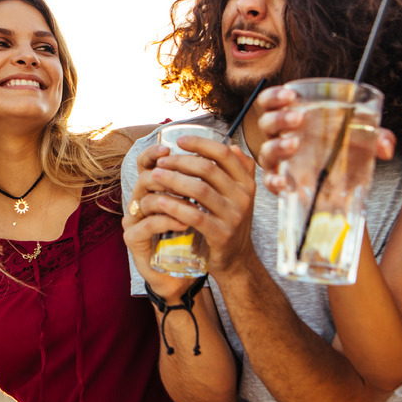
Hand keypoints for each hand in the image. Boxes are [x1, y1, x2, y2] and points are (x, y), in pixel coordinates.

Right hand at [123, 142, 200, 301]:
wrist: (178, 273)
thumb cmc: (190, 237)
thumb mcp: (200, 206)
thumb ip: (209, 180)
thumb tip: (232, 151)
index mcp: (151, 189)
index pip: (144, 162)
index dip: (154, 152)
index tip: (174, 147)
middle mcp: (138, 201)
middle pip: (145, 176)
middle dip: (172, 175)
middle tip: (195, 177)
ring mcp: (132, 220)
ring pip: (146, 199)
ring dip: (173, 198)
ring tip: (195, 201)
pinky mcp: (132, 239)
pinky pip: (149, 225)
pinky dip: (169, 221)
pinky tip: (186, 222)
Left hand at [138, 132, 259, 278]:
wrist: (236, 260)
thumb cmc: (230, 222)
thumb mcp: (240, 196)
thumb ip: (239, 171)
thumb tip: (234, 147)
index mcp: (247, 182)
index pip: (224, 154)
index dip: (200, 143)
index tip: (179, 141)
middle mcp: (244, 197)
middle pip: (208, 169)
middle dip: (180, 162)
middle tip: (161, 162)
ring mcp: (234, 217)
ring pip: (200, 190)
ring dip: (173, 181)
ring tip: (154, 176)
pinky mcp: (221, 235)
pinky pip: (195, 216)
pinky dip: (175, 207)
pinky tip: (159, 202)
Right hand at [252, 85, 396, 192]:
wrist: (340, 186)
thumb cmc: (341, 152)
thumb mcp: (361, 141)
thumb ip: (376, 138)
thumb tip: (386, 146)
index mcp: (292, 120)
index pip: (271, 102)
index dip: (275, 96)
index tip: (291, 95)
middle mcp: (279, 138)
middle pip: (267, 123)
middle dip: (280, 118)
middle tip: (299, 118)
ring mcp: (278, 161)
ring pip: (265, 150)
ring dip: (277, 146)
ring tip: (295, 145)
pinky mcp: (280, 183)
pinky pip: (269, 181)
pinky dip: (273, 181)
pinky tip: (283, 182)